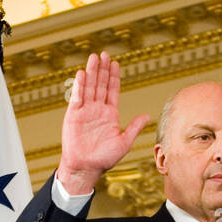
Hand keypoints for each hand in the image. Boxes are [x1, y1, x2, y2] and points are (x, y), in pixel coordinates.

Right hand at [55, 52, 149, 194]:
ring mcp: (85, 111)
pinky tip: (83, 74)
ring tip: (94, 57)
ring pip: (89, 87)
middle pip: (101, 85)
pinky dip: (80, 85)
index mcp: (110, 114)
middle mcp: (97, 110)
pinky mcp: (73, 115)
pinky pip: (77, 97)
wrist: (85, 168)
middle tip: (104, 54)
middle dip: (103, 69)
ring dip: (92, 72)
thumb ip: (134, 127)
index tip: (115, 63)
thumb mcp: (124, 142)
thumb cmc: (104, 159)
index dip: (114, 77)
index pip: (112, 91)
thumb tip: (148, 116)